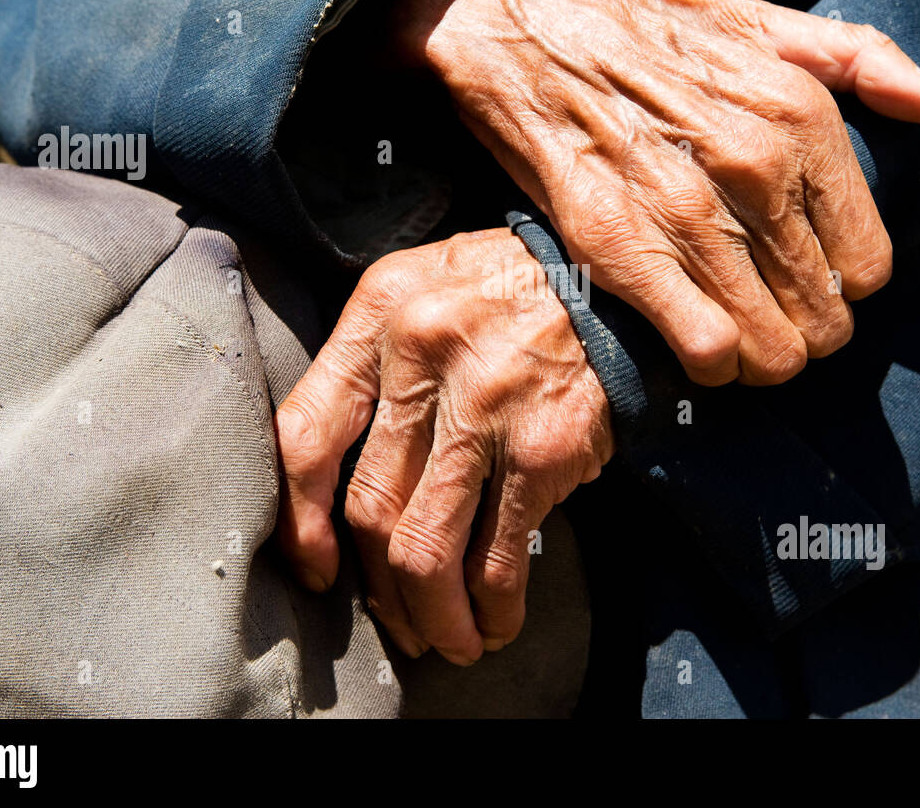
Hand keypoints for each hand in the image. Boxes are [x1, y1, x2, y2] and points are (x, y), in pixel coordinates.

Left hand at [274, 230, 611, 664]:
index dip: (299, 518)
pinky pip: (498, 556)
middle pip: (368, 507)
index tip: (316, 567)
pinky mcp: (542, 449)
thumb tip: (345, 485)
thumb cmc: (513, 290)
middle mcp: (420, 352)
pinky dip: (494, 606)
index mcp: (379, 309)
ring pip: (424, 547)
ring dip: (432, 615)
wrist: (620, 280)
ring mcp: (483, 403)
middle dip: (380, 588)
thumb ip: (378, 364)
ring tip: (449, 639)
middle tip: (400, 620)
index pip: (307, 432)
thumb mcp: (428, 290)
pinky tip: (498, 620)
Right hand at [389, 0, 919, 384]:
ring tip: (740, 342)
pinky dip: (709, 364)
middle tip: (775, 319)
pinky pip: (705, 348)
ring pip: (770, 346)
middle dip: (805, 332)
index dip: (842, 286)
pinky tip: (697, 346)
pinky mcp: (621, 249)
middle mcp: (754, 168)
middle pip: (823, 316)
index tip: (811, 280)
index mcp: (801, 117)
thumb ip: (862, 58)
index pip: (867, 263)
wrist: (533, 33)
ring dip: (760, 358)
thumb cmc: (653, 35)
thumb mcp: (766, 21)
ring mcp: (687, 213)